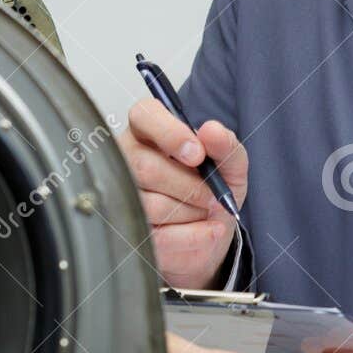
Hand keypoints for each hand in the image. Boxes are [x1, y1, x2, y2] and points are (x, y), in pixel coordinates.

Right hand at [118, 99, 247, 287]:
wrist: (213, 230)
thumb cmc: (213, 188)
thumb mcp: (230, 163)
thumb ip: (225, 144)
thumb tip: (211, 130)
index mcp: (150, 131)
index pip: (144, 115)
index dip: (170, 133)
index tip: (198, 154)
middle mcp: (127, 159)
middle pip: (145, 168)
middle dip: (190, 186)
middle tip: (213, 194)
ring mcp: (122, 196)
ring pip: (152, 205)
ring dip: (193, 211)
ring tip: (206, 210)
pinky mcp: (130, 232)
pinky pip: (161, 236)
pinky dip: (195, 235)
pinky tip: (209, 229)